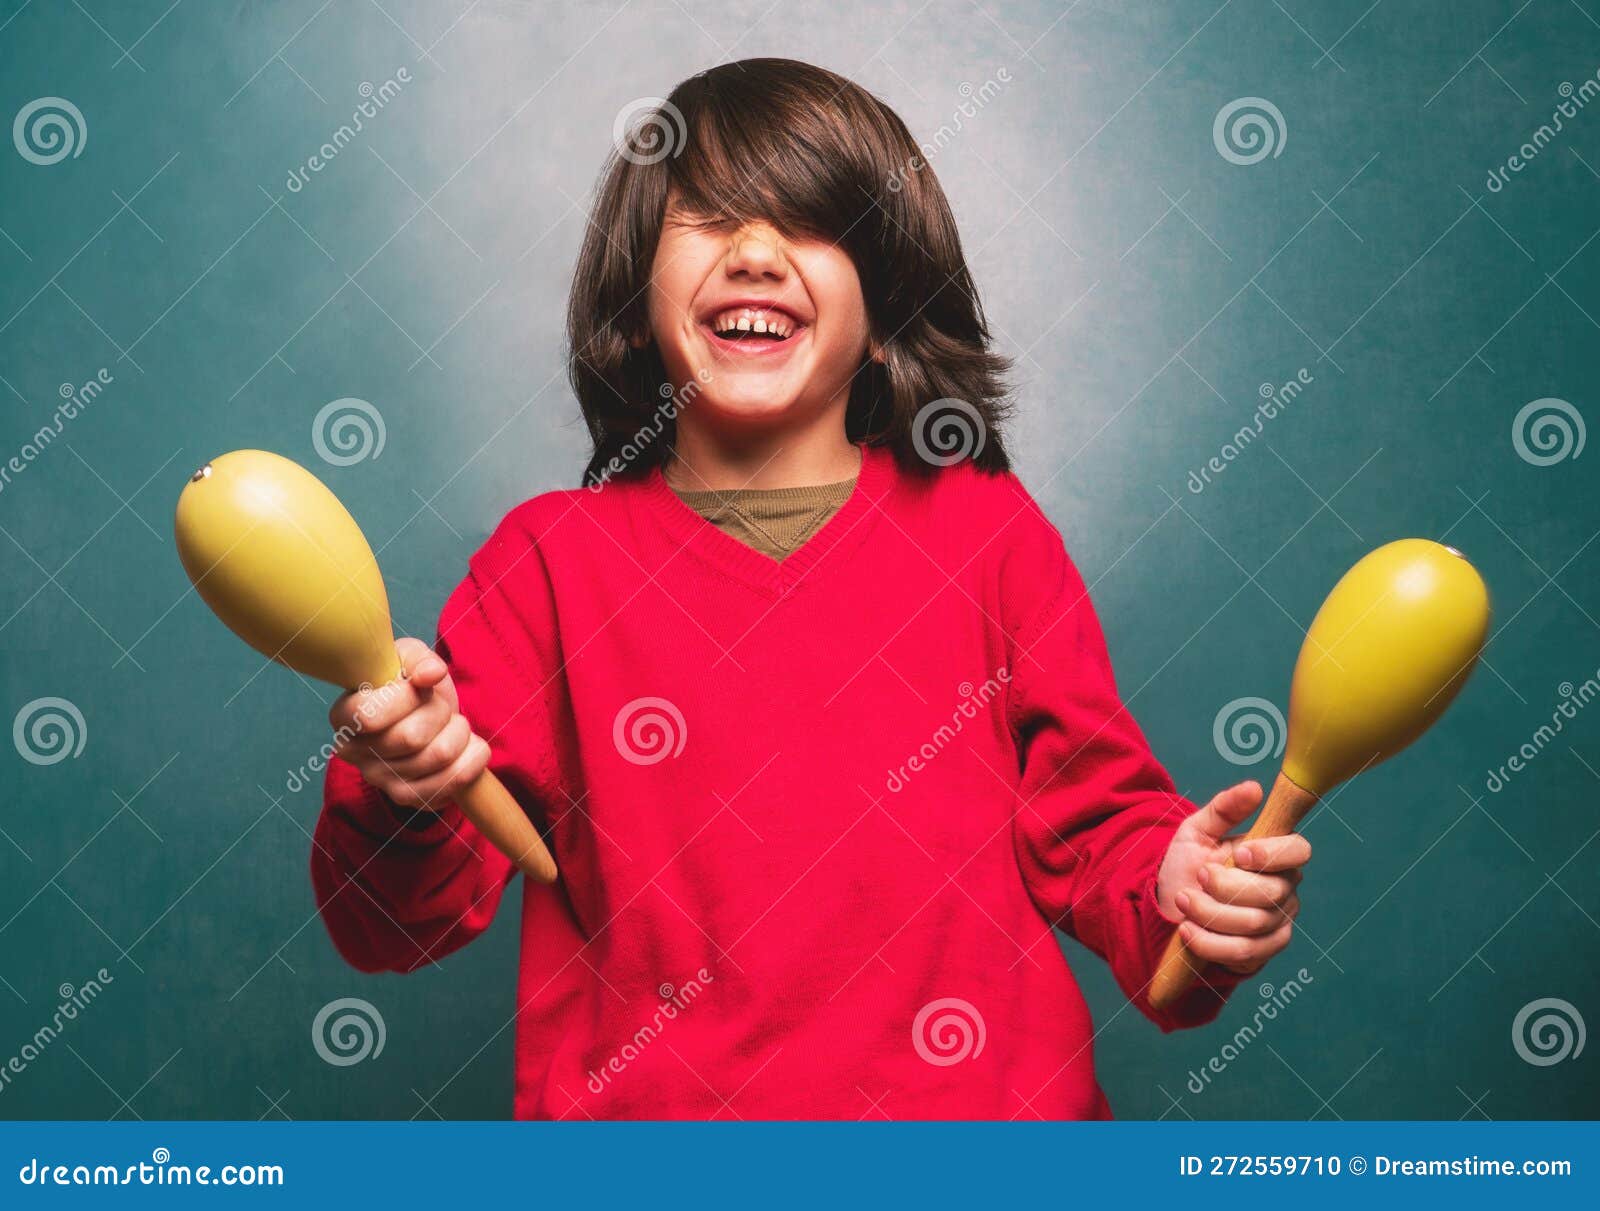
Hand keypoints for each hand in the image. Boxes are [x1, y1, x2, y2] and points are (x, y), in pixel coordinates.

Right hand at [328, 637, 489, 809]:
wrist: (431, 719)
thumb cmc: (413, 685)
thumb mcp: (411, 658)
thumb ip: (419, 659)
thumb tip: (431, 673)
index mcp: (343, 714)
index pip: (370, 715)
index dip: (406, 697)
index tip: (418, 686)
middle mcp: (353, 752)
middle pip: (410, 737)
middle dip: (440, 712)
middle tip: (439, 706)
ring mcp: (379, 779)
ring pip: (439, 756)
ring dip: (460, 732)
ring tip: (453, 724)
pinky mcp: (408, 797)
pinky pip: (453, 782)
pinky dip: (473, 758)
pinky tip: (468, 746)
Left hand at [1155, 780, 1309, 974]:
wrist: (1164, 906)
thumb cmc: (1186, 865)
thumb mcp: (1197, 831)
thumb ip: (1224, 809)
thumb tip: (1254, 788)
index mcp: (1274, 855)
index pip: (1298, 851)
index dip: (1272, 854)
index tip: (1239, 854)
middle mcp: (1284, 890)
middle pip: (1271, 893)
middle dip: (1224, 886)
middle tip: (1197, 876)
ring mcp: (1276, 925)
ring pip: (1253, 924)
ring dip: (1209, 912)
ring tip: (1183, 900)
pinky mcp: (1261, 954)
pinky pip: (1243, 953)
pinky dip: (1208, 942)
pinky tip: (1187, 930)